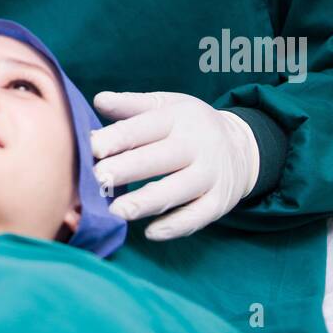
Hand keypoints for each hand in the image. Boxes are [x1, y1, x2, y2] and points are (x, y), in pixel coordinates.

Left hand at [90, 90, 259, 239]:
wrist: (242, 145)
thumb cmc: (189, 124)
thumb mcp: (165, 105)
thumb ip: (131, 105)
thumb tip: (99, 100)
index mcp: (178, 117)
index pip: (143, 128)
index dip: (116, 138)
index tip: (90, 148)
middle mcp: (196, 145)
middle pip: (158, 159)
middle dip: (126, 169)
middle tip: (96, 179)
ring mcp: (210, 175)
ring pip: (176, 190)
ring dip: (145, 202)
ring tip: (116, 211)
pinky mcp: (220, 201)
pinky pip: (197, 217)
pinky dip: (174, 226)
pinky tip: (150, 232)